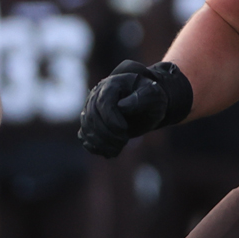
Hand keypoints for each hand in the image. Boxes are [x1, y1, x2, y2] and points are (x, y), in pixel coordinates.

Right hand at [78, 60, 193, 157]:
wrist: (146, 105)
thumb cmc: (151, 98)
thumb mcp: (153, 95)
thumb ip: (141, 98)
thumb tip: (121, 107)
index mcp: (112, 85)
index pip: (103, 103)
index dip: (111, 119)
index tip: (125, 130)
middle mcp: (97, 95)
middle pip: (92, 116)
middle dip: (107, 134)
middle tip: (124, 142)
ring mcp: (91, 110)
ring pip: (87, 128)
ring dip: (101, 143)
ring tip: (117, 150)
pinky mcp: (91, 124)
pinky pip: (85, 137)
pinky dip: (94, 147)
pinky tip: (109, 152)